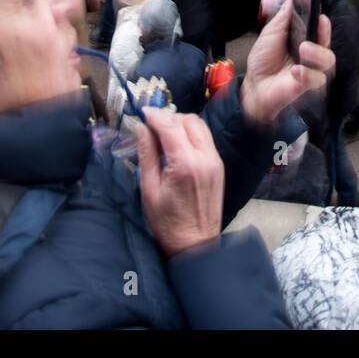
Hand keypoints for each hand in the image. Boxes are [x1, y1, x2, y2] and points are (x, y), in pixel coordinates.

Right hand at [134, 107, 224, 258]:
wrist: (195, 244)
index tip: (142, 113)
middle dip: (168, 117)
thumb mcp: (149, 188)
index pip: (170, 126)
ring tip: (163, 134)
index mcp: (185, 165)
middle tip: (151, 125)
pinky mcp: (218, 166)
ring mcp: (215, 161)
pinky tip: (176, 145)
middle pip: (188, 120)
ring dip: (181, 123)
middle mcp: (205, 158)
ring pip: (199, 126)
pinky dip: (191, 134)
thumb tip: (141, 128)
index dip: (154, 115)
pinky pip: (205, 138)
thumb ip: (147, 154)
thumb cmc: (168, 223)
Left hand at [241, 0, 333, 124]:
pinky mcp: (308, 85)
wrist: (254, 84)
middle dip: (324, 36)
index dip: (323, 23)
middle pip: (328, 44)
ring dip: (317, 54)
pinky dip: (307, 74)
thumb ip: (284, 16)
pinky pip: (317, 79)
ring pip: (328, 61)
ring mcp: (311, 69)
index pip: (319, 29)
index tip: (320, 16)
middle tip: (309, 35)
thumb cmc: (263, 59)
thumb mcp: (271, 32)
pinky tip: (295, 72)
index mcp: (303, 39)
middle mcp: (310, 54)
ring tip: (303, 50)